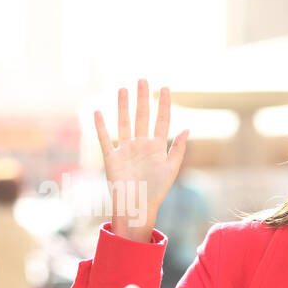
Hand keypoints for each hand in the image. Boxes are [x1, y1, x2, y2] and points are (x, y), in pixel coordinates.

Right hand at [93, 79, 187, 242]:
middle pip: (142, 116)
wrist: (137, 207)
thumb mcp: (171, 170)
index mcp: (157, 147)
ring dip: (123, 106)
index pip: (161, 120)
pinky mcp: (112, 158)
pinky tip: (98, 112)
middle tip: (142, 80)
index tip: (165, 88)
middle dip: (143, 98)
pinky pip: (105, 139)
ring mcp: (126, 150)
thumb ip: (178, 149)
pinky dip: (101, 126)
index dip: (163, 104)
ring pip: (124, 123)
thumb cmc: (156, 191)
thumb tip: (189, 128)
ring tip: (123, 89)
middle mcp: (141, 145)